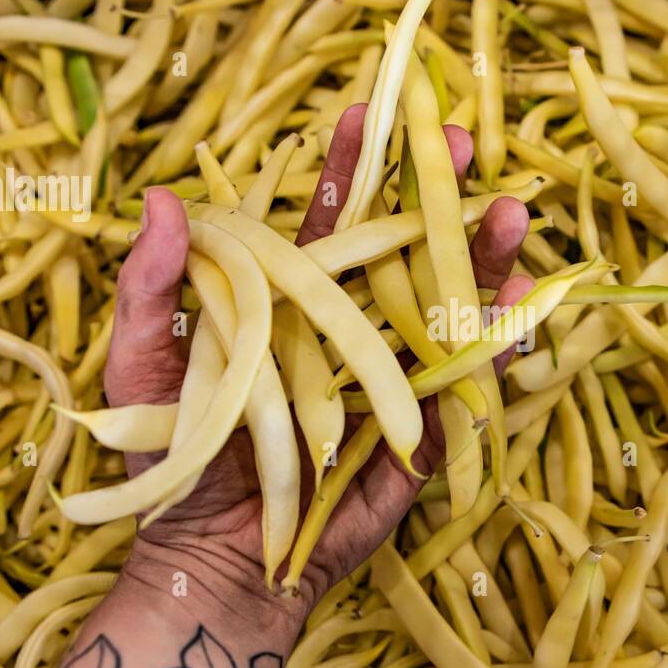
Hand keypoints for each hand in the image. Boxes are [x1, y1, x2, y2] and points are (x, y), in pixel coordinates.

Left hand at [103, 104, 531, 621]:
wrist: (211, 556)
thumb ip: (153, 287)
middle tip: (463, 143)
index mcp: (292, 302)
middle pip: (403, 252)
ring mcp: (388, 379)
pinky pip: (462, 387)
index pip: (327, 222)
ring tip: (511, 214)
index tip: (367, 111)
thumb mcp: (145, 365)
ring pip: (444, 309)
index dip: (348, 169)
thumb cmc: (174, 457)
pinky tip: (522, 310)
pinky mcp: (417, 434)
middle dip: (434, 197)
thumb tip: (159, 199)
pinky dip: (494, 351)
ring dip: (479, 262)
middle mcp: (348, 330)